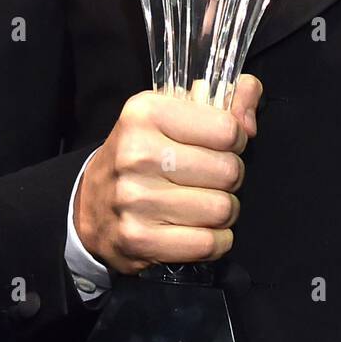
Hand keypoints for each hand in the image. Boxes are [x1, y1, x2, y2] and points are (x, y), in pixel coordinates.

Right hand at [73, 73, 262, 273]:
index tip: (220, 145)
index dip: (235, 140)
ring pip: (222, 209)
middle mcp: (137, 153)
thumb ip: (231, 97)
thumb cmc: (145, 151)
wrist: (91, 205)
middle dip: (232, 177)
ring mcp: (135, 199)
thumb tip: (250, 125)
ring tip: (206, 202)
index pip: (227, 129)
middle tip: (213, 178)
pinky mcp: (138, 239)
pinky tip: (200, 229)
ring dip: (224, 210)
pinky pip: (207, 244)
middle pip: (228, 171)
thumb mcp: (177, 108)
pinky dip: (216, 240)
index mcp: (146, 112)